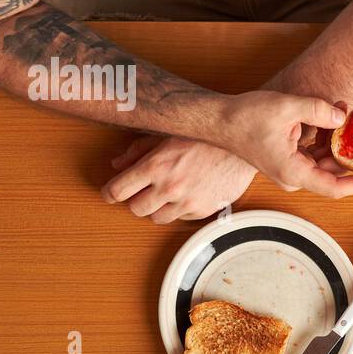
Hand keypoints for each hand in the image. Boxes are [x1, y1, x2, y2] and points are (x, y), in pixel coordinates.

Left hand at [102, 135, 256, 223]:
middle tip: (140, 192)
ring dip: (156, 208)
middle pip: (135, 209)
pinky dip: (178, 210)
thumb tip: (118, 164)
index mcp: (156, 166)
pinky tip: (184, 195)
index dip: (110, 193)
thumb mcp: (167, 134)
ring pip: (157, 218)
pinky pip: (180, 219)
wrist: (242, 143)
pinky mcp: (203, 210)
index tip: (111, 193)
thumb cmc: (205, 135)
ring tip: (164, 194)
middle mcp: (170, 187)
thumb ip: (138, 150)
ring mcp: (187, 201)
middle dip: (134, 200)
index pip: (118, 191)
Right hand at [223, 90, 352, 197]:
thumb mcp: (286, 108)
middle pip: (335, 173)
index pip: (336, 187)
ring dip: (342, 142)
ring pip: (327, 161)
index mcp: (294, 172)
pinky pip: (317, 152)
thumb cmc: (243, 118)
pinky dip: (329, 138)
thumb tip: (342, 116)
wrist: (218, 119)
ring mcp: (292, 168)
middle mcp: (294, 175)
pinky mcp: (290, 158)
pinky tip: (337, 116)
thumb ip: (318, 111)